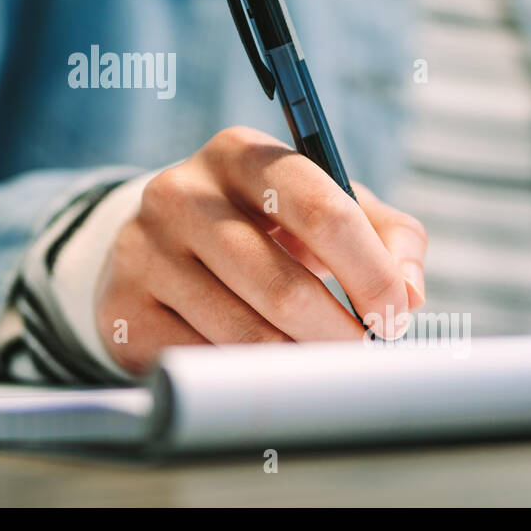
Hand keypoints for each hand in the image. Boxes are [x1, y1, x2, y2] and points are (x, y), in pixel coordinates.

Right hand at [96, 126, 427, 373]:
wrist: (157, 248)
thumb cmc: (262, 228)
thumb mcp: (325, 209)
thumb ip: (388, 237)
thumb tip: (408, 293)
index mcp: (241, 154)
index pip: (322, 210)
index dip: (371, 272)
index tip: (396, 314)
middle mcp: (181, 192)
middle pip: (283, 286)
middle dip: (338, 334)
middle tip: (360, 354)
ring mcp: (143, 249)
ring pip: (243, 333)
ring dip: (296, 362)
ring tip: (315, 362)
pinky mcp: (122, 306)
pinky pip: (202, 362)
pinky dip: (242, 376)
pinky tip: (257, 365)